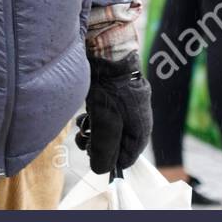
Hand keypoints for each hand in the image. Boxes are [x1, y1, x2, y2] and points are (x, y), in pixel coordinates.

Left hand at [74, 50, 151, 175]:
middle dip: (98, 145)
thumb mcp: (105, 121)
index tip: (93, 156)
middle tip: (83, 141)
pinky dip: (94, 119)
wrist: (108, 52)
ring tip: (81, 127)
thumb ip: (104, 147)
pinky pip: (106, 116)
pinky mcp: (116, 97)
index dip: (109, 161)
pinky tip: (84, 115)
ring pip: (109, 130)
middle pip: (117, 144)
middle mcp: (137, 119)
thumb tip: (100, 170)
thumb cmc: (109, 86)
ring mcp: (127, 107)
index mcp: (140, 128)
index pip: (128, 158)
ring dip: (94, 132)